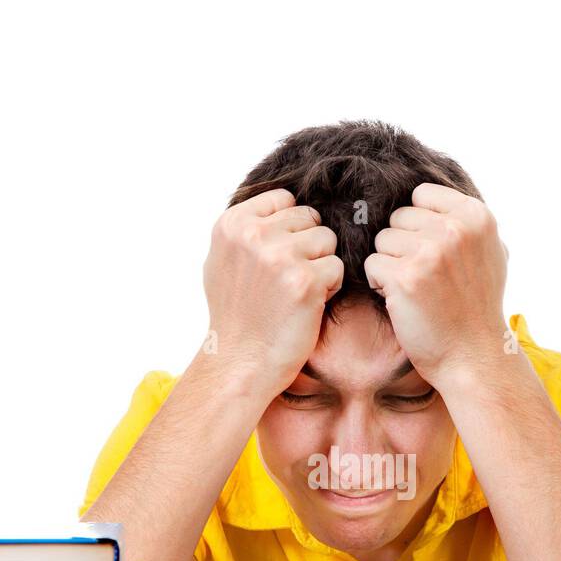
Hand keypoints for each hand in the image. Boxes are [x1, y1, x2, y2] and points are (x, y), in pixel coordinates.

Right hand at [203, 188, 343, 392]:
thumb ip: (247, 229)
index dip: (290, 229)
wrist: (241, 361)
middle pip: (310, 218)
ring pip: (327, 240)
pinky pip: (338, 268)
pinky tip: (308, 305)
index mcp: (232, 224)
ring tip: (298, 291)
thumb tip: (282, 201)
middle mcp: (254, 235)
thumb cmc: (235, 315)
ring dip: (321, 265)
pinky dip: (330, 288)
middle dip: (308, 246)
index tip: (278, 258)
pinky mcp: (306, 281)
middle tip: (289, 279)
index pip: (284, 199)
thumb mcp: (222, 259)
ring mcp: (280, 256)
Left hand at [364, 183, 509, 385]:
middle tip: (423, 277)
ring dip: (389, 265)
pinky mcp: (405, 277)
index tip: (432, 253)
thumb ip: (464, 222)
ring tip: (414, 290)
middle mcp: (454, 229)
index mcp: (476, 216)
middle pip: (398, 217)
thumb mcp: (490, 252)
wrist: (473, 355)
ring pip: (382, 240)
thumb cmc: (476, 307)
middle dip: (402, 246)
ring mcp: (430, 252)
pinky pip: (371, 265)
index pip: (421, 195)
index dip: (418, 225)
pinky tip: (401, 301)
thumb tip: (425, 196)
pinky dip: (379, 284)